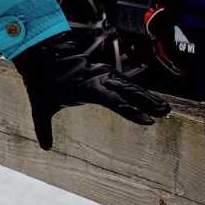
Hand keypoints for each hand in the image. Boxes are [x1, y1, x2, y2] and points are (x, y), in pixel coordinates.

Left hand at [13, 30, 169, 150]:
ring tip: (165, 107)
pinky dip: (137, 89)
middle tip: (165, 112)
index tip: (148, 120)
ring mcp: (102, 73)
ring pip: (129, 86)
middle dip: (147, 102)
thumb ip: (44, 128)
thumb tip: (46, 148)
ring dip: (147, 96)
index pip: (114, 101)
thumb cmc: (41, 84)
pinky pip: (123, 81)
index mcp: (86, 88)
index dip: (131, 111)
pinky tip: (149, 98)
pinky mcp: (104, 71)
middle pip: (127, 92)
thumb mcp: (41, 107)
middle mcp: (98, 79)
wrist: (40, 56)